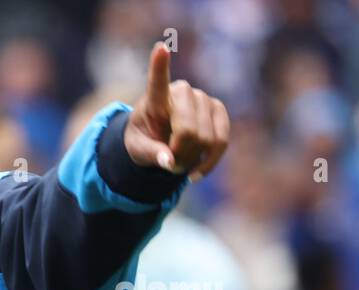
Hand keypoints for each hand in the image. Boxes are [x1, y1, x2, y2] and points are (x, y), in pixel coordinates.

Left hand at [124, 42, 228, 178]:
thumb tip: (168, 162)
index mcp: (155, 99)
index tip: (160, 48)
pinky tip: (197, 172)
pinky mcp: (218, 110)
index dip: (160, 65)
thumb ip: (151, 154)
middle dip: (179, 154)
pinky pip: (221, 141)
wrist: (160, 140)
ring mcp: (203, 98)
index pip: (157, 80)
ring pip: (206, 139)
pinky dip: (209, 161)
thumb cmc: (144, 141)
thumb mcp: (137, 151)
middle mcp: (182, 92)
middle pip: (188, 130)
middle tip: (169, 164)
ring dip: (192, 159)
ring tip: (178, 164)